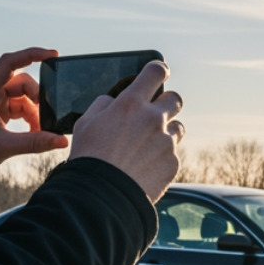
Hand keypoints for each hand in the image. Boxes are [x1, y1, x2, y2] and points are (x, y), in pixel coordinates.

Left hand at [0, 48, 66, 178]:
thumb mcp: (3, 147)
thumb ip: (34, 142)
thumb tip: (62, 141)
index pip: (9, 62)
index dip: (32, 55)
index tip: (53, 55)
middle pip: (21, 81)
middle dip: (37, 97)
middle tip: (46, 116)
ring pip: (22, 96)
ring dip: (34, 111)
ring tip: (40, 131)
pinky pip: (18, 108)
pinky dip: (29, 118)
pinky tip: (34, 132)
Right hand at [67, 60, 182, 201]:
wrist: (103, 195)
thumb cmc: (90, 158)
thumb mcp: (86, 123)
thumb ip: (104, 105)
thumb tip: (114, 101)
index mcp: (130, 104)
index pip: (155, 72)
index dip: (158, 69)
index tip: (159, 72)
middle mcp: (153, 119)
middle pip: (175, 99)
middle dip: (166, 102)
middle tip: (156, 111)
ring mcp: (166, 141)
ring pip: (177, 127)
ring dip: (166, 131)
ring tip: (147, 144)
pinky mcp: (173, 162)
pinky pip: (173, 153)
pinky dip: (162, 157)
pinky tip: (145, 166)